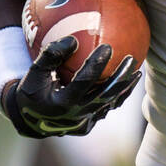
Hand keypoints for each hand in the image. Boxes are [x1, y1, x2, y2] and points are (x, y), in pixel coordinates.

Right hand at [2, 37, 140, 138]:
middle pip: (105, 95)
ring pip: (109, 104)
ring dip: (125, 87)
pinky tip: (128, 82)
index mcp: (61, 104)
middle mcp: (76, 116)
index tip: (108, 47)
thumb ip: (51, 55)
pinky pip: (107, 109)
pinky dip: (119, 95)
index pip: (83, 82)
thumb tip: (73, 39)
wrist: (29, 120)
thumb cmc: (31, 90)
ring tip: (137, 70)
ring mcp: (84, 123)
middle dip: (120, 77)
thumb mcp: (34, 72)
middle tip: (131, 59)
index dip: (96, 65)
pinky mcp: (89, 125)